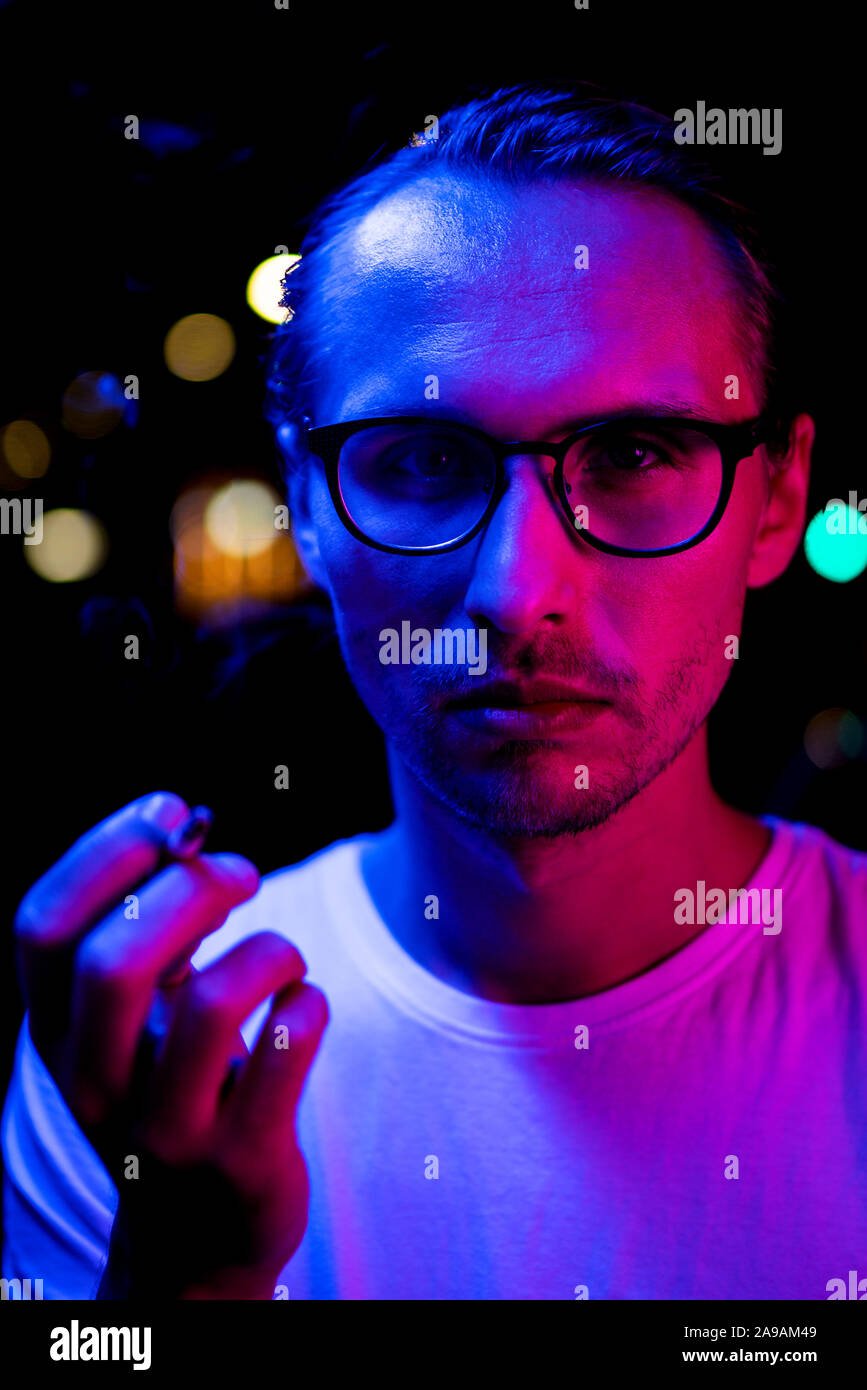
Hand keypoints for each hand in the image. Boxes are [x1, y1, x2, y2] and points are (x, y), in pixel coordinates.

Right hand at [13, 791, 329, 1298]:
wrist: (198, 1240)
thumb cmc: (170, 1092)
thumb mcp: (129, 1023)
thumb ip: (144, 931)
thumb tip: (184, 824)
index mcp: (58, 1036)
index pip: (42, 927)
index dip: (106, 849)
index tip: (171, 811)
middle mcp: (97, 1086)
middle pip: (113, 961)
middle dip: (186, 890)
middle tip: (239, 871)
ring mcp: (168, 1130)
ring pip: (208, 1006)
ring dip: (263, 948)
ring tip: (280, 953)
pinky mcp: (243, 1158)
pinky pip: (285, 1048)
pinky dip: (306, 1001)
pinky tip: (302, 1003)